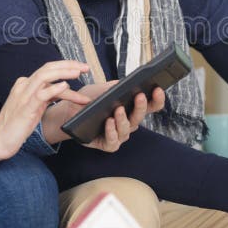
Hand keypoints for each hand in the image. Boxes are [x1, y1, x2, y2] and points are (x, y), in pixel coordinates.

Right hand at [0, 60, 87, 171]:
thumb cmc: (16, 126)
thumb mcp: (35, 107)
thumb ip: (47, 96)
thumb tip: (65, 89)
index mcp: (26, 84)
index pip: (49, 70)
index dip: (66, 67)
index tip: (81, 69)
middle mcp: (24, 86)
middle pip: (48, 68)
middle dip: (69, 65)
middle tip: (85, 67)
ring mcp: (24, 95)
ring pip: (45, 76)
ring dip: (64, 72)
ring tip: (79, 72)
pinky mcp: (26, 107)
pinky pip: (41, 94)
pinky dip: (54, 88)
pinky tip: (65, 86)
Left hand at [41, 84, 164, 151]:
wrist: (69, 112)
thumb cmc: (88, 100)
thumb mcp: (100, 89)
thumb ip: (113, 86)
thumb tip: (126, 82)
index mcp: (131, 108)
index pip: (151, 105)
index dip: (157, 99)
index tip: (158, 88)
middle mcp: (129, 122)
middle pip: (140, 116)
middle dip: (141, 106)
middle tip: (140, 96)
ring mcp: (119, 135)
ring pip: (127, 129)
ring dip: (123, 119)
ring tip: (118, 109)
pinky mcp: (108, 144)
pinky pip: (113, 141)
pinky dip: (111, 132)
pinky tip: (108, 123)